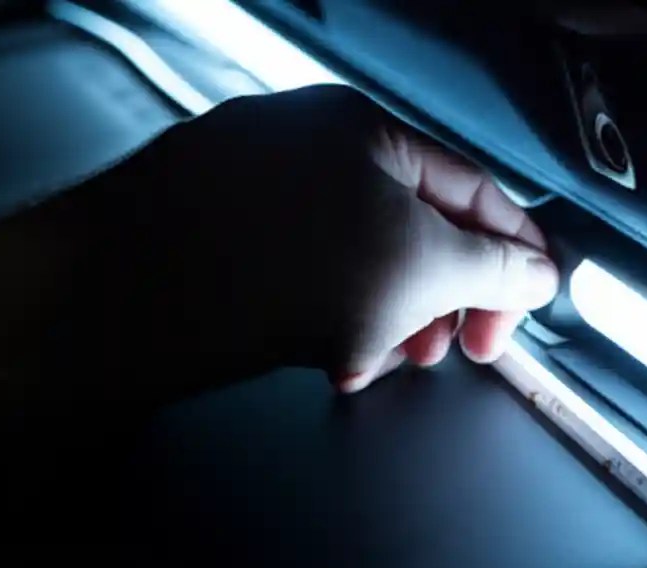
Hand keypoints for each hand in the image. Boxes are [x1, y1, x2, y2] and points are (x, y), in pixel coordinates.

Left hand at [52, 85, 557, 394]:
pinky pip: (303, 282)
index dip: (514, 255)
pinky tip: (323, 355)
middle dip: (442, 300)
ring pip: (357, 264)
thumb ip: (492, 269)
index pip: (472, 191)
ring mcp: (258, 194)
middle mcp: (307, 151)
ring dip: (385, 321)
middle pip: (413, 230)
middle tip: (457, 346)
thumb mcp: (412, 269)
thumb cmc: (245, 268)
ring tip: (373, 356)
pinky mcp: (220, 243)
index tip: (527, 305)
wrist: (110, 303)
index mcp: (362, 131)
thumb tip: (535, 272)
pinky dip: (327, 323)